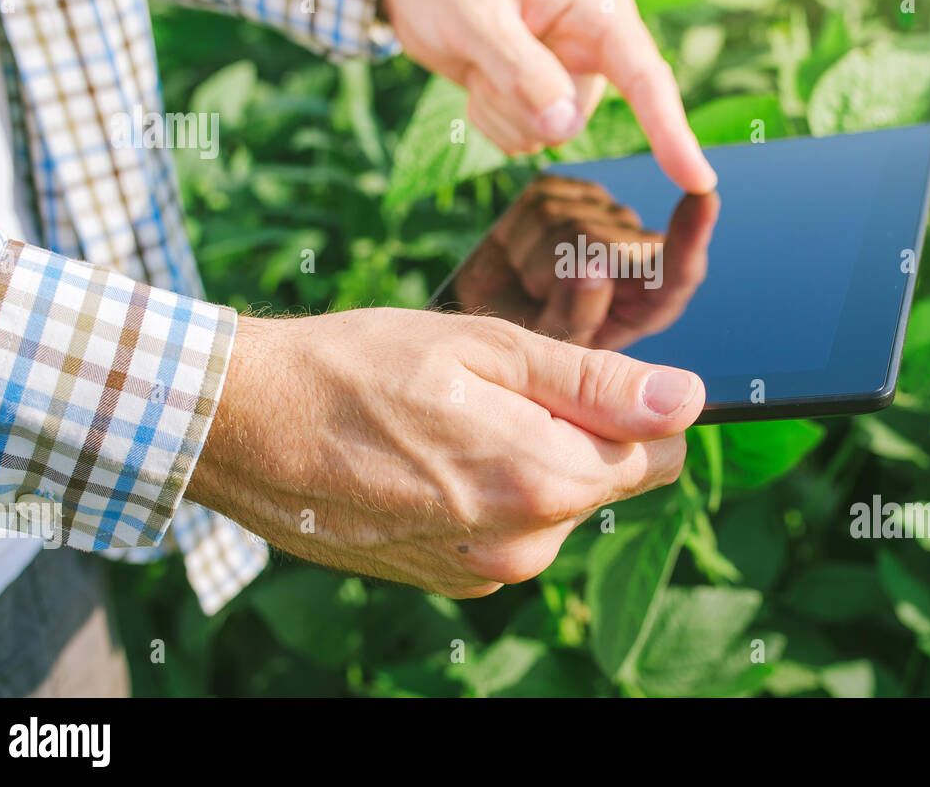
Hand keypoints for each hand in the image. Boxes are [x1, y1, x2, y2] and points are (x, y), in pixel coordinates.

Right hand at [190, 309, 704, 597]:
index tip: (578, 379)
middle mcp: (524, 546)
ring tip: (449, 420)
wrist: (244, 425)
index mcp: (544, 480)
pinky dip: (487, 492)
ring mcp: (483, 573)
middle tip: (493, 389)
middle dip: (573, 431)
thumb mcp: (486, 348)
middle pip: (604, 480)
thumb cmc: (358, 366)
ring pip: (553, 504)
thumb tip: (686, 400)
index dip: (631, 408)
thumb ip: (595, 384)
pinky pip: (508, 529)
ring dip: (526, 460)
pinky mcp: (450, 581)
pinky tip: (429, 457)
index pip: (658, 454)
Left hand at [381, 0, 717, 193]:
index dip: (673, 132)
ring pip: (545, 137)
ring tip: (480, 58)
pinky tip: (478, 77)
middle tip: (482, 53)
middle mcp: (596, 49)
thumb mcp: (477, 18)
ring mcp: (571, 79)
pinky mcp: (545, 102)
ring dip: (500, 110)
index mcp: (600, 12)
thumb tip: (566, 127)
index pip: (647, 80)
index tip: (698, 179)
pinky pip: (523, 142)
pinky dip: (490, 118)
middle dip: (520, 104)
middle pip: (575, 118)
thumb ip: (522, 72)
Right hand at [449, 174, 717, 349]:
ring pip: (571, 223)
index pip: (676, 275)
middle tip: (536, 303)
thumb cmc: (519, 360)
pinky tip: (516, 257)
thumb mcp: (548, 359)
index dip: (691, 236)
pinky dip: (518, 234)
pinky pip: (542, 201)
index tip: (706, 196)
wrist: (474, 331)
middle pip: (611, 245)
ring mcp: (600, 218)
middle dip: (563, 277)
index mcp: (645, 305)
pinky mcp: (564, 191)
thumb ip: (575, 323)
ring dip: (535, 264)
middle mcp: (632, 256)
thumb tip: (593, 268)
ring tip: (524, 286)